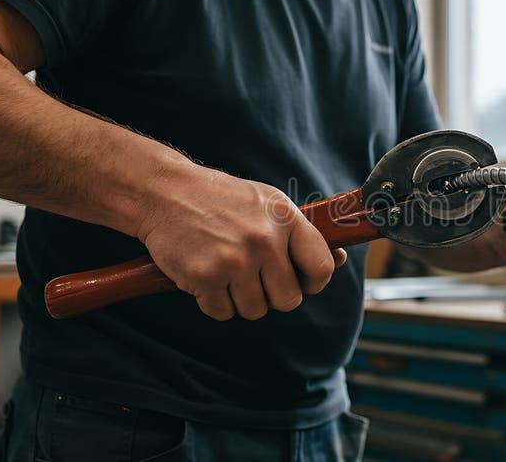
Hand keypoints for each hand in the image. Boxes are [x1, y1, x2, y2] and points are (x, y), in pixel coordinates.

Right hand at [134, 163, 345, 320]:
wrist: (164, 192)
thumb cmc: (221, 200)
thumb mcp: (268, 203)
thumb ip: (301, 234)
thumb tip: (340, 259)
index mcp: (286, 219)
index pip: (322, 267)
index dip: (314, 281)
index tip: (301, 280)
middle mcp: (264, 240)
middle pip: (288, 300)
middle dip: (272, 295)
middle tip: (254, 276)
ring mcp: (234, 260)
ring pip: (255, 310)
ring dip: (241, 299)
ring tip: (227, 271)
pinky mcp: (205, 277)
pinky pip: (223, 313)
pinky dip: (214, 302)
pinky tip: (207, 276)